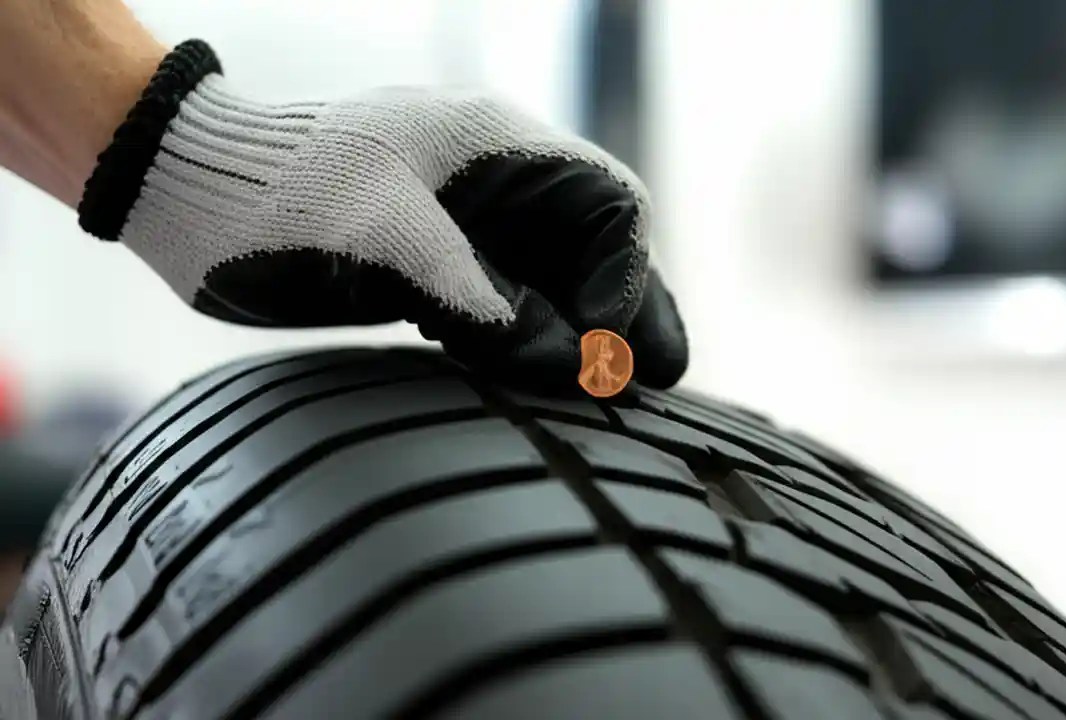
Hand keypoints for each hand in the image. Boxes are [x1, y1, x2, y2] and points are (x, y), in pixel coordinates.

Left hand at [79, 41, 687, 390]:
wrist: (187, 197)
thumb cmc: (278, 199)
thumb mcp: (382, 241)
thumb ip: (480, 297)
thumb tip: (568, 361)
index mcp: (497, 145)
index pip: (609, 206)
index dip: (629, 277)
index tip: (612, 348)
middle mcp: (496, 182)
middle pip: (596, 248)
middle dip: (625, 313)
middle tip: (646, 385)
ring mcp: (467, 222)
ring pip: (557, 280)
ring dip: (584, 335)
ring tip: (610, 397)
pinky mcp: (435, 263)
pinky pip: (509, 303)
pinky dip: (532, 342)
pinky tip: (541, 381)